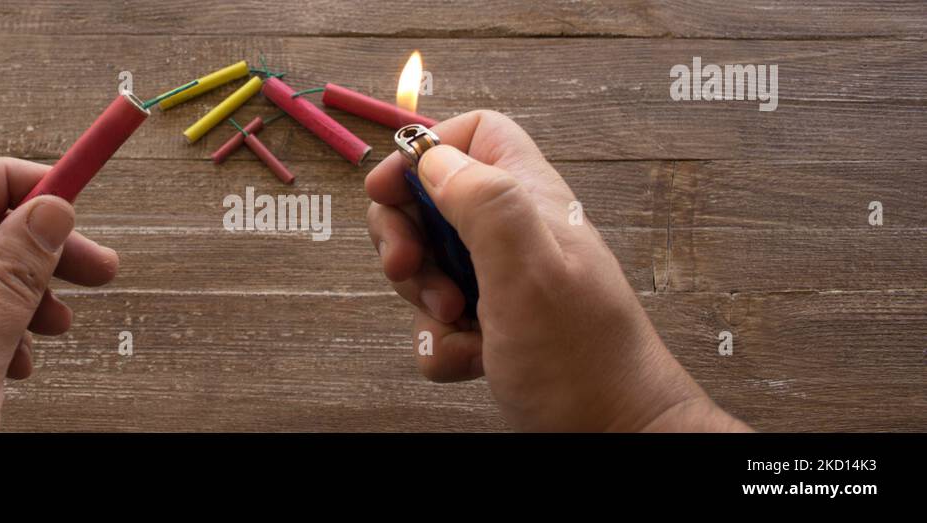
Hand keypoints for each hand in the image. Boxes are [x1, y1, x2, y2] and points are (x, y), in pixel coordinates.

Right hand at [365, 111, 747, 431]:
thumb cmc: (584, 363)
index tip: (389, 192)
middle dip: (406, 236)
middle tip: (408, 268)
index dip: (424, 152)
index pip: (474, 134)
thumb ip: (484, 201)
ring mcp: (505, 282)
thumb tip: (432, 155)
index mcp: (530, 202)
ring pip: (430, 265)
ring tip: (457, 322)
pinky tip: (471, 358)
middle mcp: (518, 235)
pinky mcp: (497, 327)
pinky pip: (441, 322)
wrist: (615, 438)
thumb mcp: (527, 271)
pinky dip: (442, 344)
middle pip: (433, 201)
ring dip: (422, 297)